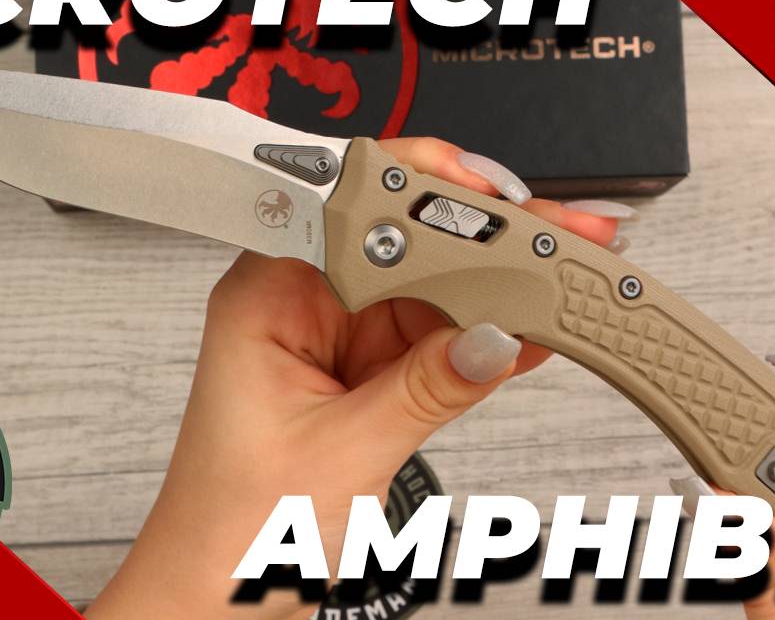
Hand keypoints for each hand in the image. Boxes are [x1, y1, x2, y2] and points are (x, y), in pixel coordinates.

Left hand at [85, 137, 630, 618]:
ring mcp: (339, 334)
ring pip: (431, 285)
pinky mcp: (367, 368)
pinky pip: (436, 334)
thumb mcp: (342, 452)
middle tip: (556, 235)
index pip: (356, 213)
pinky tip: (532, 328)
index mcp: (266, 293)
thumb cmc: (231, 529)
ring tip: (558, 278)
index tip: (496, 202)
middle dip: (483, 236)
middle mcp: (302, 301)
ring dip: (494, 284)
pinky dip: (485, 333)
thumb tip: (497, 335)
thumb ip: (427, 388)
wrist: (217, 594)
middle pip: (406, 240)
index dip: (431, 194)